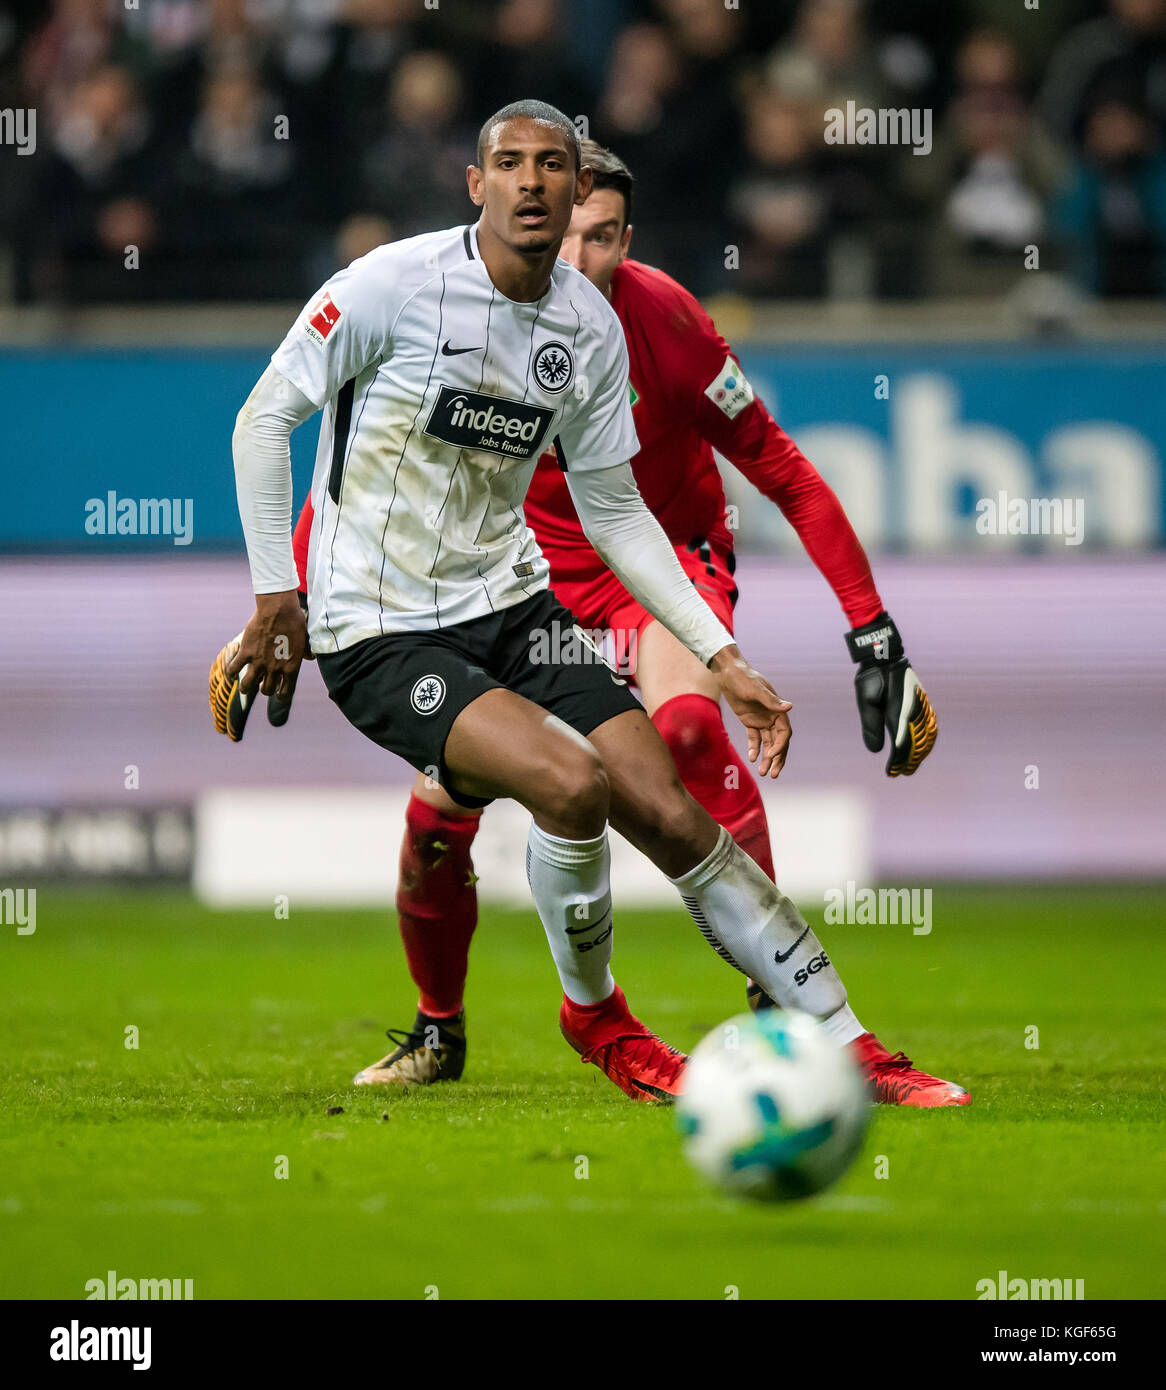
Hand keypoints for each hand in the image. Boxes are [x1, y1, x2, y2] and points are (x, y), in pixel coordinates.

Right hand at [210, 591, 308, 740]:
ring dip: (246, 688)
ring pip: (247, 685)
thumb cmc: (295, 621)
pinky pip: (234, 669)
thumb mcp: (305, 638)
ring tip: (245, 686)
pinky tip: (232, 672)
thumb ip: (306, 651)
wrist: (279, 609)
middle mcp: (275, 669)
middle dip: (266, 689)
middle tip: (263, 684)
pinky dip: (231, 672)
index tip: (280, 695)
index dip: (283, 696)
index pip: (287, 692)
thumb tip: (311, 657)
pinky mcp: (246, 652)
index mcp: (291, 668)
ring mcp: (259, 662)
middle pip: (267, 690)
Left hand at [708, 645, 792, 777]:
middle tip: (772, 774)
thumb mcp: (755, 689)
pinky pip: (754, 738)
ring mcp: (761, 719)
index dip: (780, 746)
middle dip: (777, 758)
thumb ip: (771, 701)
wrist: (728, 672)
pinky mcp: (749, 721)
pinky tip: (752, 759)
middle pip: (778, 742)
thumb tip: (790, 706)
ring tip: (763, 772)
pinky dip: (754, 748)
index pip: (784, 733)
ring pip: (767, 743)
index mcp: (778, 710)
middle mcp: (772, 716)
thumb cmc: (743, 678)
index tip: (771, 756)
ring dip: (766, 757)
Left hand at [845, 611, 936, 776]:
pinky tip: (924, 746)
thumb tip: (876, 751)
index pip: (901, 745)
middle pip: (916, 744)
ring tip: (911, 765)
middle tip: (901, 773)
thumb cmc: (872, 678)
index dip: (897, 762)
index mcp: (899, 712)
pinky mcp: (923, 702)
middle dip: (909, 761)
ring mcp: (921, 706)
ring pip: (927, 736)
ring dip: (920, 753)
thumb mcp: (865, 700)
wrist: (885, 655)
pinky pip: (931, 725)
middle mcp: (914, 711)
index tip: (891, 773)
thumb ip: (871, 725)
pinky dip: (929, 739)